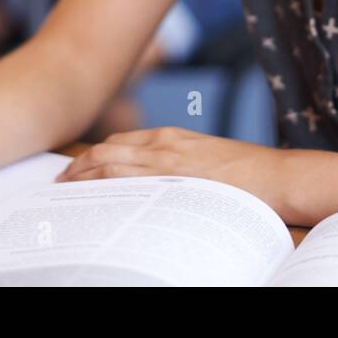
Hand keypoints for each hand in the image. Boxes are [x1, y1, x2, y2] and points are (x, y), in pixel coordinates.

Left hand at [53, 127, 288, 215]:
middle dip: (79, 165)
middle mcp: (163, 145)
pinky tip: (96, 200)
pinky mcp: (174, 180)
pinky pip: (128, 182)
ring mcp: (167, 162)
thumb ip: (178, 164)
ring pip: (110, 164)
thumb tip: (156, 183)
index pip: (119, 144)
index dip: (93, 156)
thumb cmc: (248, 173)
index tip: (77, 168)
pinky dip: (106, 186)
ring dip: (84, 175)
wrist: (276, 177)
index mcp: (171, 138)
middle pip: (107, 151)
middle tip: (61, 181)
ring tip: (66, 190)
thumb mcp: (206, 159)